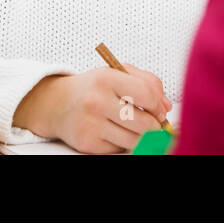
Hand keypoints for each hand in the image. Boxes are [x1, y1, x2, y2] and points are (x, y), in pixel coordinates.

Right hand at [12, 64, 171, 153]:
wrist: (57, 104)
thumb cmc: (92, 87)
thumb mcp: (117, 72)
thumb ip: (147, 81)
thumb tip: (167, 106)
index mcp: (106, 78)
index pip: (147, 95)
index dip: (159, 105)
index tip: (159, 109)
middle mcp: (97, 101)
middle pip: (145, 123)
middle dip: (154, 125)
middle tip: (152, 122)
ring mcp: (91, 124)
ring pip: (135, 141)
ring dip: (141, 136)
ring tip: (135, 126)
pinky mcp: (88, 144)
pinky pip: (120, 150)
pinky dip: (122, 143)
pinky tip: (115, 131)